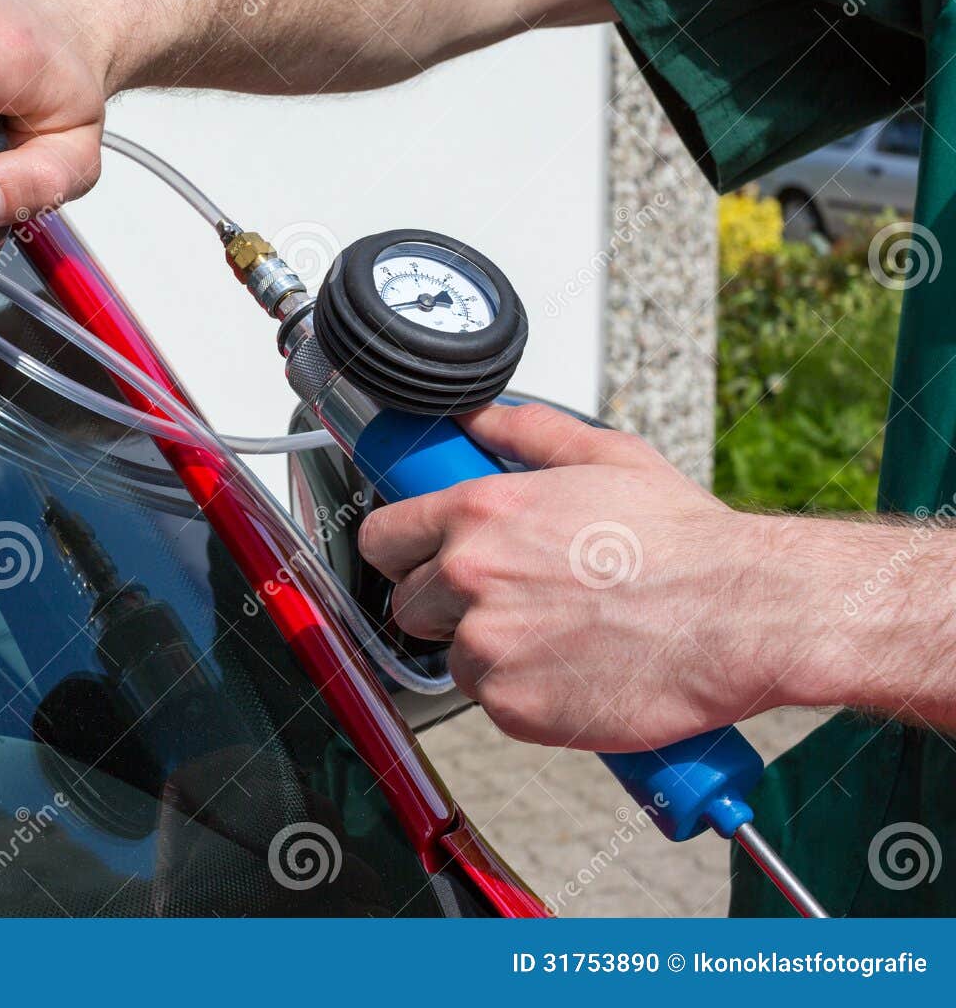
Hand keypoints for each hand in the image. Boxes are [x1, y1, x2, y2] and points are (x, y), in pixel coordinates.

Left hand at [357, 403, 786, 751]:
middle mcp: (469, 578)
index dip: (400, 552)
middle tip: (512, 603)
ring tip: (559, 638)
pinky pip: (496, 704)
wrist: (742, 614)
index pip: (382, 537)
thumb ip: (528, 433)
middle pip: (409, 606)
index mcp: (479, 514)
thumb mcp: (606, 457)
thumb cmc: (685, 541)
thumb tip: (480, 418)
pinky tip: (576, 672)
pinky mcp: (515, 707)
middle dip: (448, 607)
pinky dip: (528, 696)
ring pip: (456, 659)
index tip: (414, 561)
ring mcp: (489, 647)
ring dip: (493, 655)